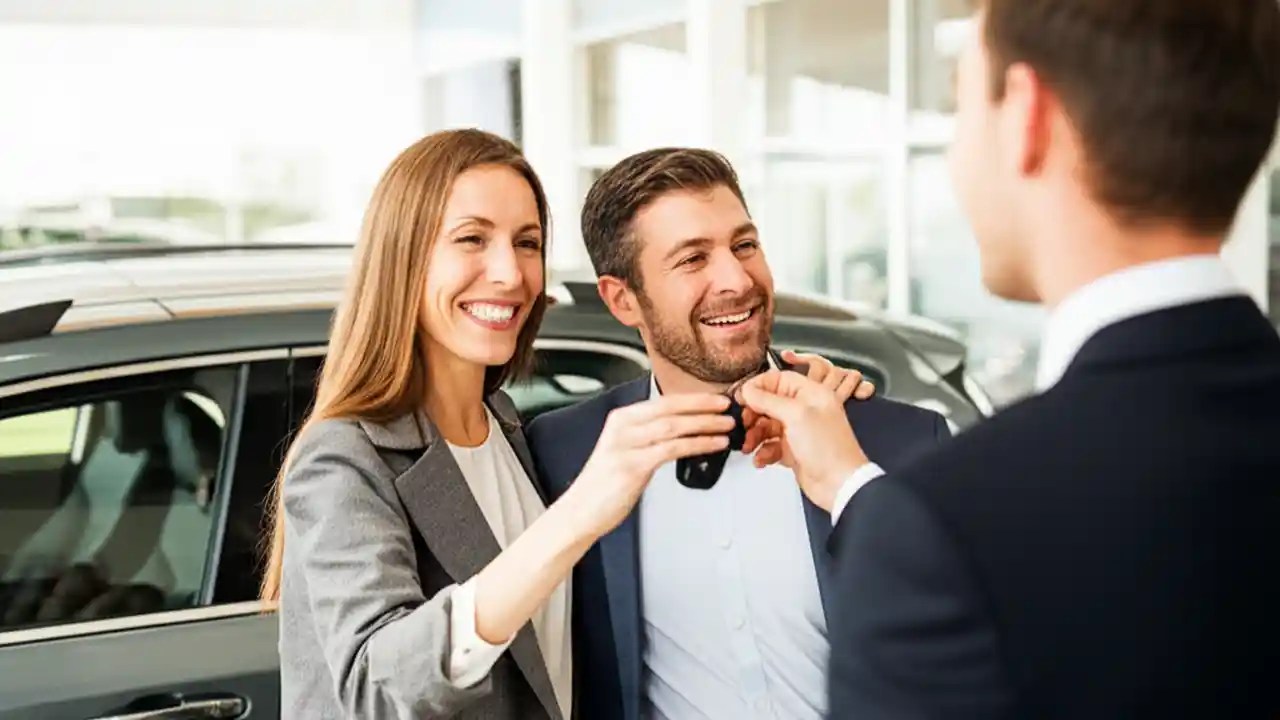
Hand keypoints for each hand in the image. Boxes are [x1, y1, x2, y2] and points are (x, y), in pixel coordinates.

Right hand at [566, 394, 733, 536]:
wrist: (581, 511)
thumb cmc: (604, 485)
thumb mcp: (625, 450)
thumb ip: (648, 437)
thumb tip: (682, 430)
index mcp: (621, 419)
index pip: (663, 401)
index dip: (692, 398)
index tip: (714, 398)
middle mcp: (622, 427)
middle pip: (670, 409)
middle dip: (703, 406)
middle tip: (727, 405)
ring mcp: (625, 445)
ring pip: (674, 427)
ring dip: (705, 424)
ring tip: (726, 425)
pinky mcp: (632, 466)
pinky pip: (672, 449)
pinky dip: (697, 444)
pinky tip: (713, 444)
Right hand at [743, 350, 873, 467]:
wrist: (839, 485)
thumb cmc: (828, 448)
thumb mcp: (796, 415)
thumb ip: (769, 400)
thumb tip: (749, 390)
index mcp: (811, 394)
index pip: (779, 379)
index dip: (758, 386)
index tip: (742, 396)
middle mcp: (804, 410)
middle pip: (769, 403)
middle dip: (753, 413)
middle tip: (744, 422)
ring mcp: (798, 430)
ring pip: (766, 425)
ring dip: (755, 435)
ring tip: (749, 446)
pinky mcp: (793, 450)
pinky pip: (770, 445)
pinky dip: (763, 452)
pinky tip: (761, 459)